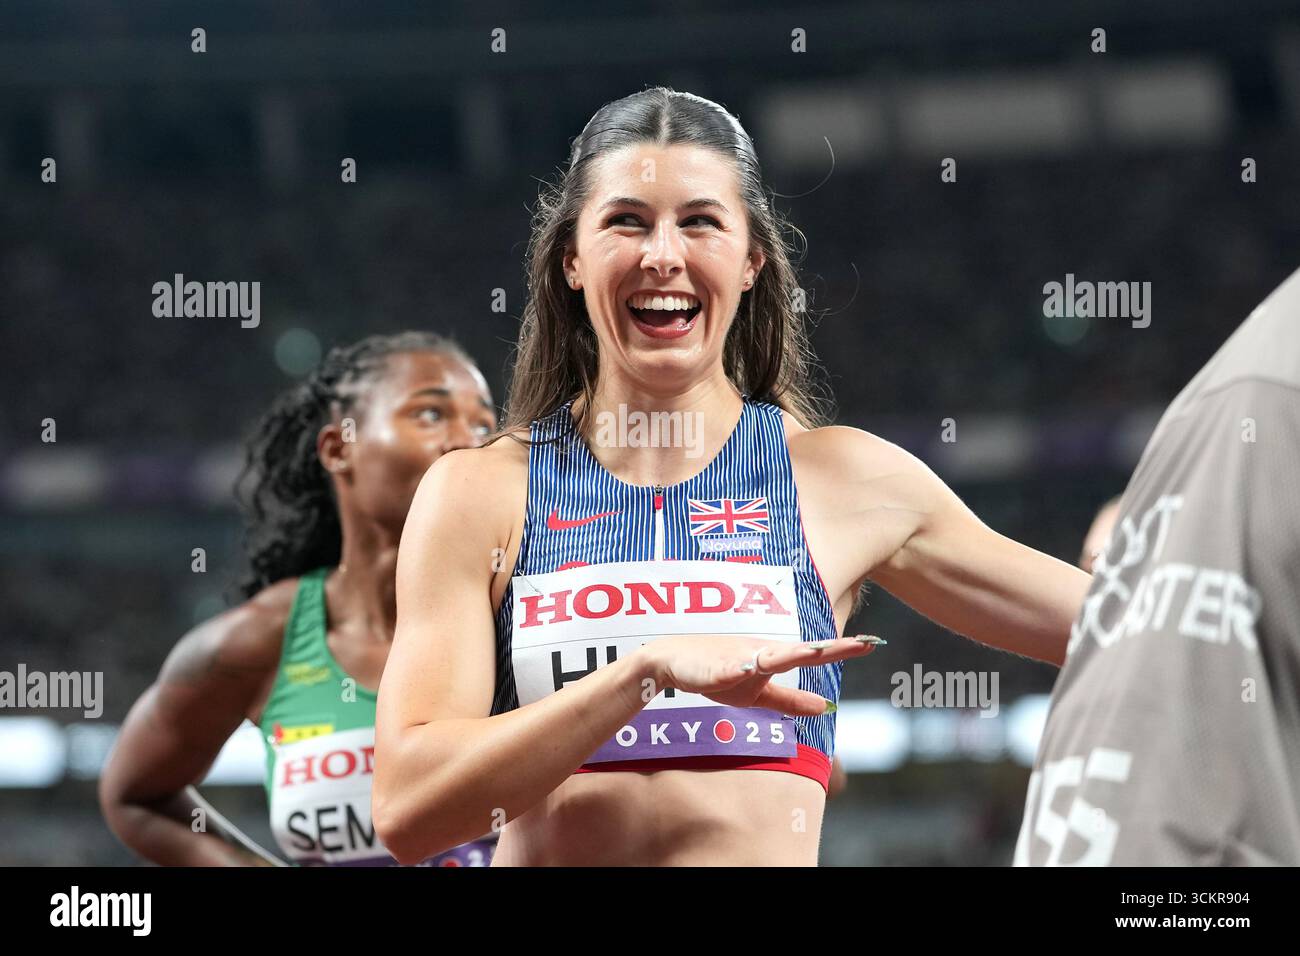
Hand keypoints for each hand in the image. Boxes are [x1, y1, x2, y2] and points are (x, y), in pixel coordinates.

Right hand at [639, 635, 881, 715]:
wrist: (671, 663)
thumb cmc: (716, 673)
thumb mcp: (757, 694)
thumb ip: (790, 700)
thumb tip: (826, 708)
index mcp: (774, 658)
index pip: (814, 655)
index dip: (842, 650)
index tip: (873, 644)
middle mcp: (762, 652)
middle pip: (801, 650)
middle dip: (830, 648)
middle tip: (862, 643)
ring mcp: (739, 658)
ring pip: (770, 655)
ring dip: (792, 653)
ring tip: (816, 652)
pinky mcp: (715, 667)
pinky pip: (728, 669)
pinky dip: (738, 668)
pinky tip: (749, 668)